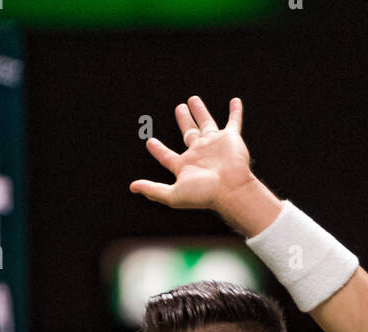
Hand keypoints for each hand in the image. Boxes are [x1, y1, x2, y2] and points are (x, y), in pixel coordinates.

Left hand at [130, 94, 253, 213]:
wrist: (230, 190)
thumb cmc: (204, 194)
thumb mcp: (173, 194)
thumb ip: (153, 189)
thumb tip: (132, 187)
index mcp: (185, 166)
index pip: (167, 156)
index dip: (158, 150)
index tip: (149, 142)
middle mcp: (199, 153)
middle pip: (188, 133)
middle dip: (183, 120)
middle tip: (179, 108)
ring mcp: (215, 145)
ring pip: (206, 123)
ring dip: (200, 112)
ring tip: (193, 99)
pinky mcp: (231, 138)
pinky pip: (233, 121)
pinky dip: (235, 112)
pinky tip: (235, 102)